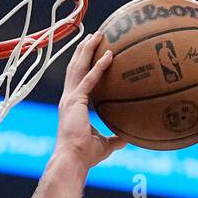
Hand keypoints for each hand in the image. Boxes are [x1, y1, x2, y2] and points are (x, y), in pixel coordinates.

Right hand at [54, 31, 128, 172]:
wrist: (73, 161)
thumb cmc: (85, 156)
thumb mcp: (105, 145)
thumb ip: (115, 139)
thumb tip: (129, 138)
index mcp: (73, 106)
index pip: (78, 80)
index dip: (83, 64)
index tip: (91, 51)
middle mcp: (69, 99)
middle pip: (75, 68)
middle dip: (84, 50)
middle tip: (95, 36)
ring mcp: (70, 99)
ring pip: (78, 67)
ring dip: (88, 50)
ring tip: (98, 35)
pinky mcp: (74, 102)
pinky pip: (89, 79)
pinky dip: (99, 66)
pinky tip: (110, 55)